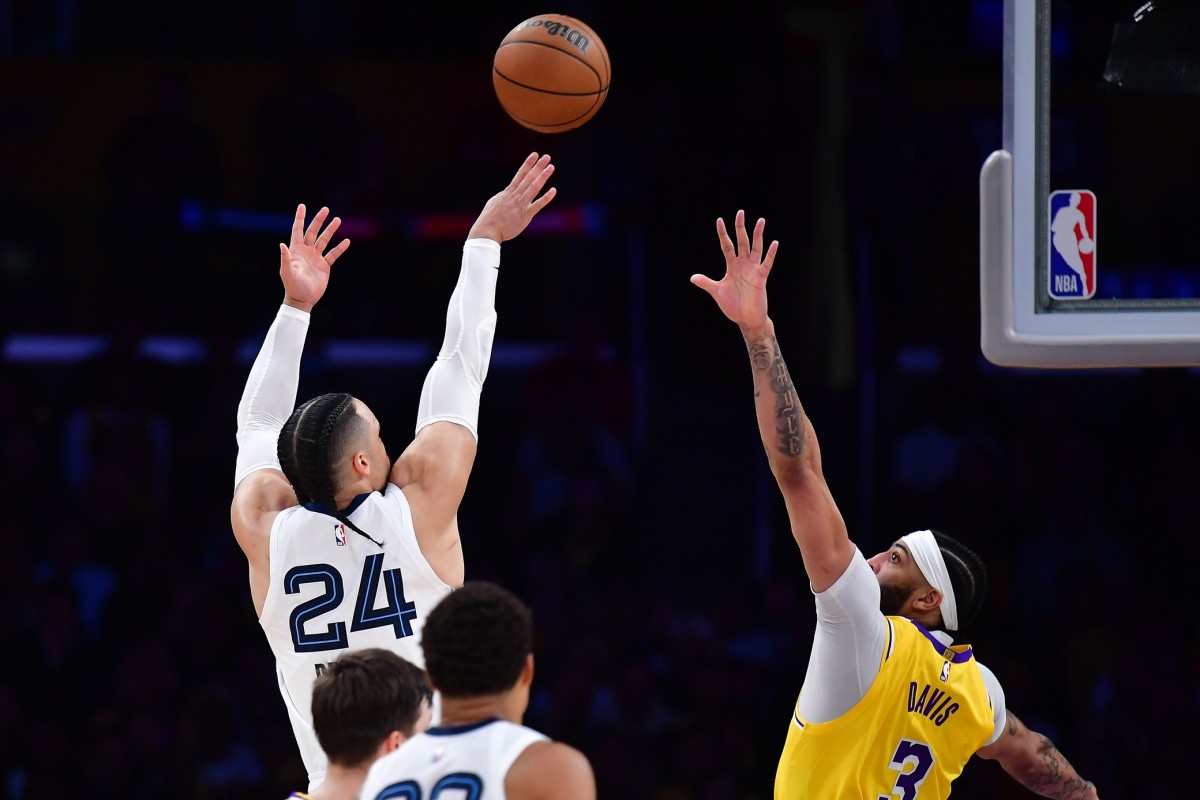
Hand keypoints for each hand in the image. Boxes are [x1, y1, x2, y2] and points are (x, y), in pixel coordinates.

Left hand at [279, 204, 350, 311]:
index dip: (300, 218)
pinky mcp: (324, 266)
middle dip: (319, 220)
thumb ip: (285, 258)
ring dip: (331, 230)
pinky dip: (340, 248)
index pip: (298, 230)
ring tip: (337, 220)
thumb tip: (282, 244)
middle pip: (313, 232)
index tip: (302, 205)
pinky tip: (346, 241)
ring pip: (324, 240)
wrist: (302, 299)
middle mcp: (306, 251)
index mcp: (296, 250)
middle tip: (326, 209)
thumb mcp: (287, 272)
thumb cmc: (292, 286)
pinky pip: (333, 254)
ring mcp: (316, 257)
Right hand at [467, 152, 556, 242]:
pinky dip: (546, 197)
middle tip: (547, 157)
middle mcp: (516, 195)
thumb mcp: (495, 202)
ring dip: (543, 176)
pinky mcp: (525, 215)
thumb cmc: (490, 218)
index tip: (535, 155)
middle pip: (529, 177)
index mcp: (508, 192)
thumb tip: (508, 192)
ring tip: (551, 167)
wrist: (488, 230)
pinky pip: (537, 205)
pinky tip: (553, 190)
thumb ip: (504, 196)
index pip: (520, 174)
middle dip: (538, 166)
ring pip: (534, 187)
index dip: (528, 163)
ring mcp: (521, 204)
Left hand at [690, 210, 778, 333]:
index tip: (719, 220)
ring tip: (761, 221)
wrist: (746, 319)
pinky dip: (770, 254)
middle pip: (742, 242)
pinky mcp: (761, 278)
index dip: (723, 233)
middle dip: (740, 228)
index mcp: (732, 266)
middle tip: (740, 212)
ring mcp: (753, 270)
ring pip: (756, 248)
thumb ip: (706, 283)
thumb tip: (692, 277)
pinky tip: (774, 243)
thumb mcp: (717, 292)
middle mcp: (743, 265)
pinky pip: (767, 264)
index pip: (726, 246)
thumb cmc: (733, 306)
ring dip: (758, 235)